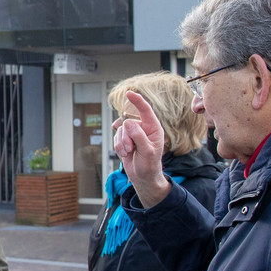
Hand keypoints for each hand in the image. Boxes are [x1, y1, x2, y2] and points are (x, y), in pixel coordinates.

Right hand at [111, 91, 170, 207]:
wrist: (143, 177)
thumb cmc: (150, 165)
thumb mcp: (147, 151)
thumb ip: (138, 136)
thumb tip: (127, 123)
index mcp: (154, 128)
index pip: (145, 110)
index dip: (137, 101)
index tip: (129, 93)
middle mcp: (144, 129)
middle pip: (128, 123)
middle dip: (126, 136)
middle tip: (130, 148)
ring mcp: (134, 134)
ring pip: (120, 130)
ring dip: (122, 143)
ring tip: (128, 152)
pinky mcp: (125, 140)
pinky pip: (116, 137)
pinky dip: (118, 146)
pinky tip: (125, 153)